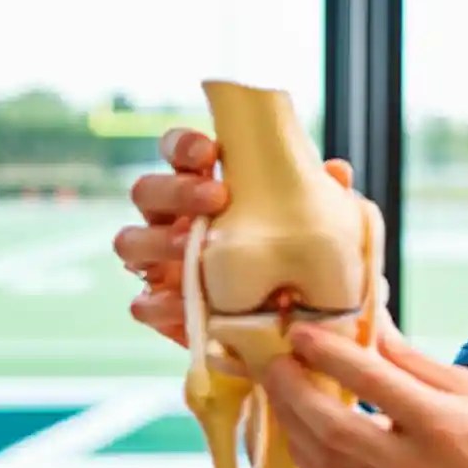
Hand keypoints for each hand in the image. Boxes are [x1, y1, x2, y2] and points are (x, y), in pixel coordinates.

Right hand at [114, 127, 353, 347]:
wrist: (278, 321)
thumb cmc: (284, 251)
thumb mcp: (304, 222)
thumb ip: (317, 196)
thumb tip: (338, 171)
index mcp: (198, 184)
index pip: (176, 151)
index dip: (185, 145)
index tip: (211, 151)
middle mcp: (168, 216)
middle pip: (146, 190)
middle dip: (176, 190)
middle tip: (215, 198)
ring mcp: (156, 261)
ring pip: (129, 241)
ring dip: (157, 241)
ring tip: (190, 247)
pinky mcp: (157, 305)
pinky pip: (141, 303)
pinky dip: (159, 302)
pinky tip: (186, 302)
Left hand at [262, 312, 467, 467]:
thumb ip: (420, 365)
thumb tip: (378, 327)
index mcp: (442, 425)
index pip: (369, 380)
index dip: (327, 351)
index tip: (300, 332)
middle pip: (332, 427)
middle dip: (293, 391)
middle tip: (275, 363)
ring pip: (326, 467)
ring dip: (294, 430)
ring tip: (281, 399)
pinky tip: (305, 445)